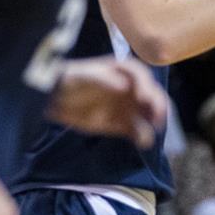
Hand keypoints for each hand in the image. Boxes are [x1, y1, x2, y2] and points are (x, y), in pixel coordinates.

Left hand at [49, 58, 168, 146]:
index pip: (143, 77)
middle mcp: (132, 88)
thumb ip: (103, 79)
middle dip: (158, 106)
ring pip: (149, 114)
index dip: (147, 86)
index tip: (145, 98)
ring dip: (153, 123)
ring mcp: (129, 106)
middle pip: (153, 95)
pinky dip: (142, 136)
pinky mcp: (123, 123)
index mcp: (124, 71)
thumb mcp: (83, 75)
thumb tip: (125, 86)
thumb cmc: (71, 80)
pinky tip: (142, 142)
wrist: (56, 98)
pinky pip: (138, 130)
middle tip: (157, 118)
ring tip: (150, 133)